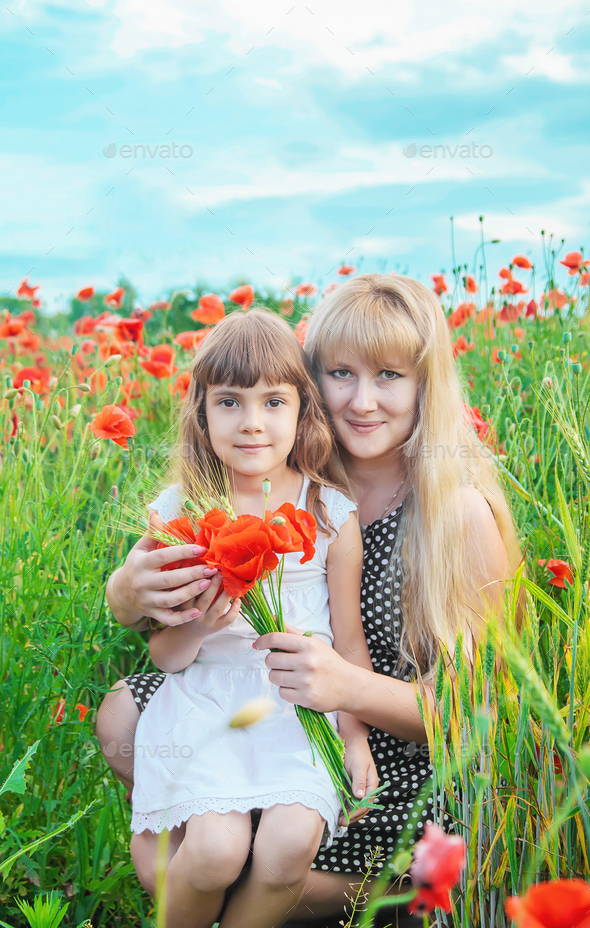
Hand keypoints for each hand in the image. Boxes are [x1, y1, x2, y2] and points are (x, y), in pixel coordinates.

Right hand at [109, 513, 221, 627]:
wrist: (121, 593)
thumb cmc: (137, 565)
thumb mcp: (140, 549)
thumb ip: (151, 533)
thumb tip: (156, 512)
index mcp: (141, 564)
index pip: (163, 557)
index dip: (182, 552)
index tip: (201, 548)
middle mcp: (142, 583)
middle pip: (169, 580)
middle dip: (191, 574)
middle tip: (210, 569)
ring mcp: (146, 600)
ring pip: (170, 600)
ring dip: (190, 593)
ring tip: (207, 584)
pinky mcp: (151, 613)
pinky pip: (168, 618)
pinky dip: (182, 618)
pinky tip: (197, 612)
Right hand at [179, 572, 241, 637]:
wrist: (188, 632)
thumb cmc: (185, 609)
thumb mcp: (180, 597)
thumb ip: (184, 584)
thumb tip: (196, 561)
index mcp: (183, 606)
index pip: (190, 592)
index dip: (198, 580)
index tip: (206, 569)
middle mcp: (195, 615)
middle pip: (206, 598)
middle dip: (215, 583)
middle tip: (220, 571)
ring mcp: (207, 622)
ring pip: (218, 607)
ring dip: (226, 593)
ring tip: (232, 581)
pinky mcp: (216, 628)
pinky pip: (228, 619)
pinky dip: (235, 609)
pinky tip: (237, 599)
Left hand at [253, 624, 357, 712]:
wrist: (348, 686)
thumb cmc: (328, 662)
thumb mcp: (314, 642)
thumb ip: (292, 631)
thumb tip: (271, 618)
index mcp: (309, 645)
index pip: (276, 639)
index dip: (262, 641)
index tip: (258, 644)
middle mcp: (307, 662)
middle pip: (270, 660)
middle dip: (272, 662)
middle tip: (282, 663)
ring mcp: (306, 681)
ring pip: (274, 677)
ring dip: (278, 676)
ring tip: (291, 676)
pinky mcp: (305, 698)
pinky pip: (281, 693)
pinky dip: (286, 690)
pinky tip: (297, 687)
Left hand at [339, 736, 378, 825]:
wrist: (351, 740)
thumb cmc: (356, 752)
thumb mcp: (358, 766)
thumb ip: (359, 781)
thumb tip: (360, 797)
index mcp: (372, 784)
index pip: (366, 803)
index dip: (357, 812)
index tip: (348, 818)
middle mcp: (367, 788)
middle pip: (362, 807)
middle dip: (353, 816)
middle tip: (342, 822)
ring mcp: (359, 787)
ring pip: (356, 804)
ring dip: (349, 813)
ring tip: (339, 819)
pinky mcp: (352, 785)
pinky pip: (350, 799)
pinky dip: (346, 805)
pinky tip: (339, 809)